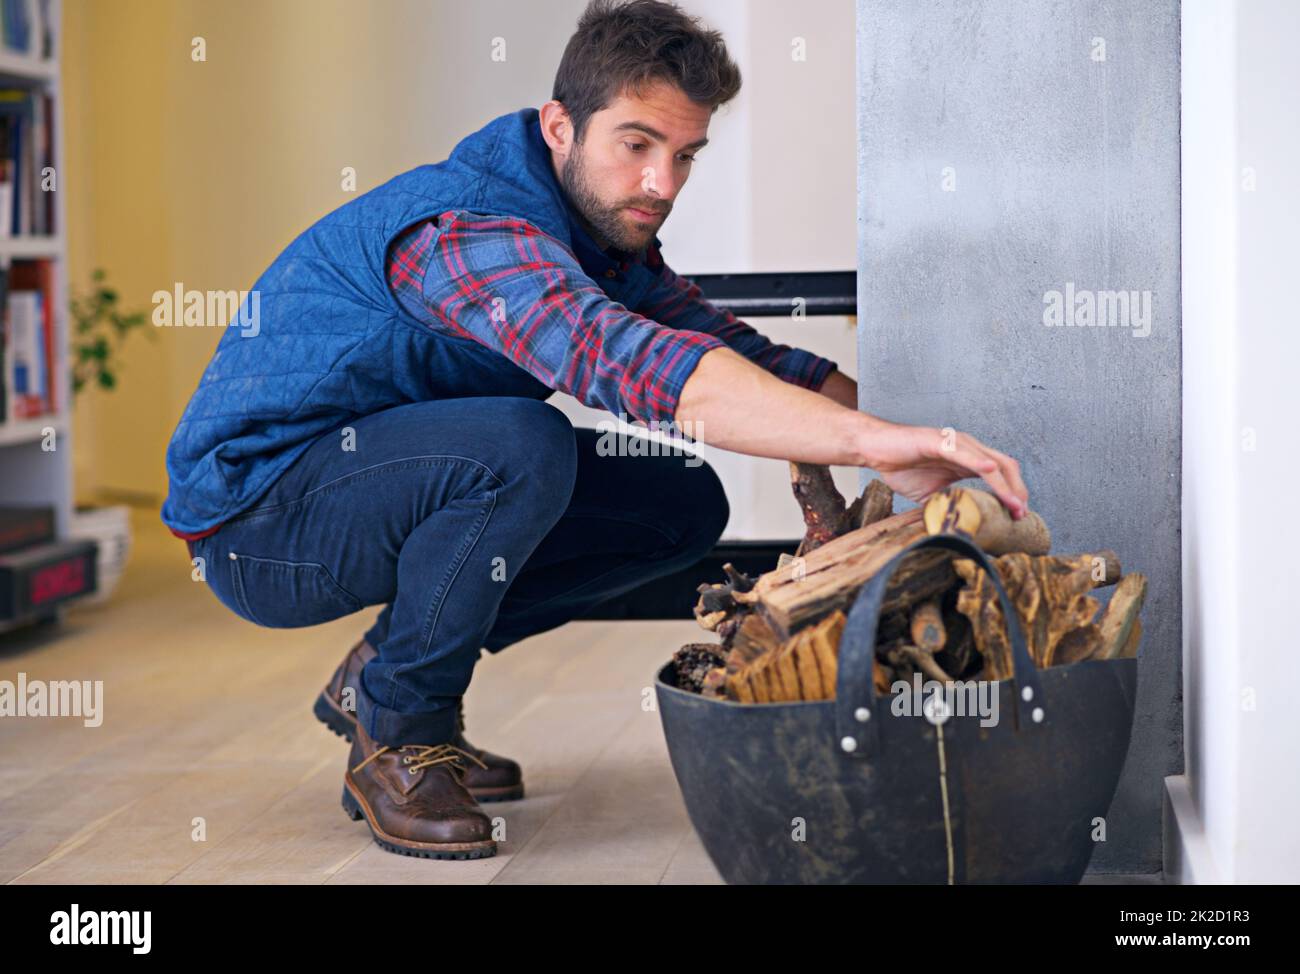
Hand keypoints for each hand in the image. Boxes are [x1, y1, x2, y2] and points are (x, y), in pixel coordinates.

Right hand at [858, 420, 1029, 517]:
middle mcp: (967, 448)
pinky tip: (990, 471)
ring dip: (1005, 484)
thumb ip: (947, 505)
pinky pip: (963, 452)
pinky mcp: (938, 442)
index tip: (1018, 515)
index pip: (1002, 474)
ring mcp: (955, 443)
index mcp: (968, 459)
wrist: (875, 449)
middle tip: (1021, 514)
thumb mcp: (931, 495)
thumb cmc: (901, 466)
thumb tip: (955, 530)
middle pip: (1006, 466)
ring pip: (990, 462)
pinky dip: (978, 462)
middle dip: (1018, 491)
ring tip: (1014, 503)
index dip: (1014, 493)